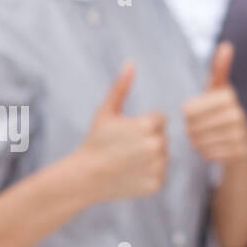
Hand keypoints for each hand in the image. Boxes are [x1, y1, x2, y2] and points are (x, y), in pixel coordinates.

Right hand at [77, 61, 167, 201]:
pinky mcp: (157, 184)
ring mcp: (158, 166)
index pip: (160, 119)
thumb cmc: (95, 141)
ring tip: (128, 161)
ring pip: (163, 156)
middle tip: (126, 148)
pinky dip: (148, 175)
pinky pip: (160, 174)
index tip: (126, 133)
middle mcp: (157, 145)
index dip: (143, 125)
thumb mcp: (106, 112)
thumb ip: (121, 87)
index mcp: (149, 124)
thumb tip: (130, 62)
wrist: (84, 177)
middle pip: (163, 137)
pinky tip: (130, 174)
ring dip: (151, 158)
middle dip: (148, 140)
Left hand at [183, 42, 246, 166]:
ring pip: (198, 142)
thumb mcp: (220, 89)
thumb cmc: (223, 111)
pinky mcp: (239, 152)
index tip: (197, 112)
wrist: (243, 141)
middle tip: (200, 127)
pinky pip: (208, 154)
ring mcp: (240, 135)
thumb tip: (227, 45)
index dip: (188, 113)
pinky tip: (213, 147)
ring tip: (206, 137)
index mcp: (228, 96)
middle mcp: (237, 114)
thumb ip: (220, 68)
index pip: (188, 110)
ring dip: (197, 141)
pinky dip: (206, 152)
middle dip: (192, 129)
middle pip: (192, 126)